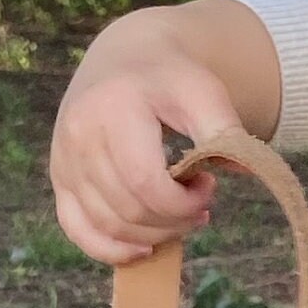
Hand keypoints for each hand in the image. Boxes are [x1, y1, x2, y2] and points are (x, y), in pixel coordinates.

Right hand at [49, 13, 241, 267]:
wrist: (127, 58)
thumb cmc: (170, 78)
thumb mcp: (204, 92)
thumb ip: (226, 131)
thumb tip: (248, 173)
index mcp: (113, 109)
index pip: (145, 182)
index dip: (183, 203)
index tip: (208, 187)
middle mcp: (79, 135)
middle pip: (128, 210)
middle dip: (174, 221)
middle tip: (199, 206)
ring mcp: (63, 159)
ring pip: (107, 225)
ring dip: (152, 235)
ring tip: (178, 216)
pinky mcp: (59, 178)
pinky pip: (77, 230)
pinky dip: (110, 249)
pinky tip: (143, 248)